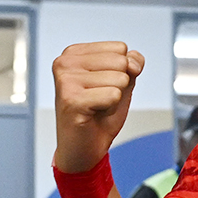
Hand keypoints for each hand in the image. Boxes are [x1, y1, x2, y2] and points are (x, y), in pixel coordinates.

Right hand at [53, 42, 143, 172]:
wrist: (84, 148)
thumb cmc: (100, 114)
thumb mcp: (122, 82)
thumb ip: (131, 64)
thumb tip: (132, 62)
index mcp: (74, 53)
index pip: (121, 48)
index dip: (123, 72)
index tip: (103, 87)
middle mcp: (65, 62)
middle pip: (121, 61)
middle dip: (120, 85)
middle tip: (100, 100)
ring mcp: (66, 80)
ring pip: (120, 79)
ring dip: (115, 98)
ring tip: (97, 107)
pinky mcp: (71, 99)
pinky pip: (114, 95)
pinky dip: (111, 108)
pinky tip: (93, 114)